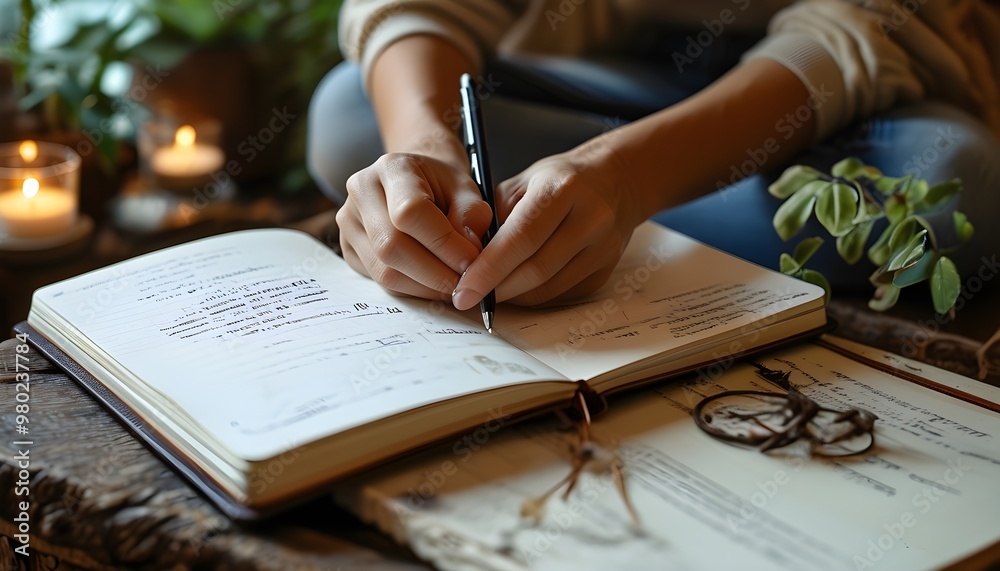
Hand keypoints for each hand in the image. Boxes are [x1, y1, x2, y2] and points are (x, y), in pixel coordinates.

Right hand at [337, 153, 492, 299]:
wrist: (418, 184)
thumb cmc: (443, 186)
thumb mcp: (466, 189)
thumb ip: (472, 216)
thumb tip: (467, 255)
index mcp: (392, 168)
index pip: (410, 212)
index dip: (443, 243)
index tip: (471, 260)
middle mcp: (361, 192)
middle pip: (391, 246)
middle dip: (434, 273)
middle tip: (464, 282)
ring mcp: (349, 222)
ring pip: (384, 271)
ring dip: (424, 287)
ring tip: (452, 284)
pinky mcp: (348, 248)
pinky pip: (379, 281)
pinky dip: (411, 289)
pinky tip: (432, 283)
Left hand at [452, 144, 638, 308]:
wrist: (615, 182)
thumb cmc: (559, 181)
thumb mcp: (521, 182)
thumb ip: (494, 217)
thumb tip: (468, 260)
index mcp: (563, 189)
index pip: (521, 238)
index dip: (489, 269)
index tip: (464, 289)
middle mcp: (590, 219)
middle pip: (536, 269)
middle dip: (497, 288)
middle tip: (469, 297)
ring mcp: (603, 248)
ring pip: (549, 288)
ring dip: (513, 296)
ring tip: (490, 291)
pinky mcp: (605, 270)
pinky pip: (561, 293)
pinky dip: (533, 295)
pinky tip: (517, 287)